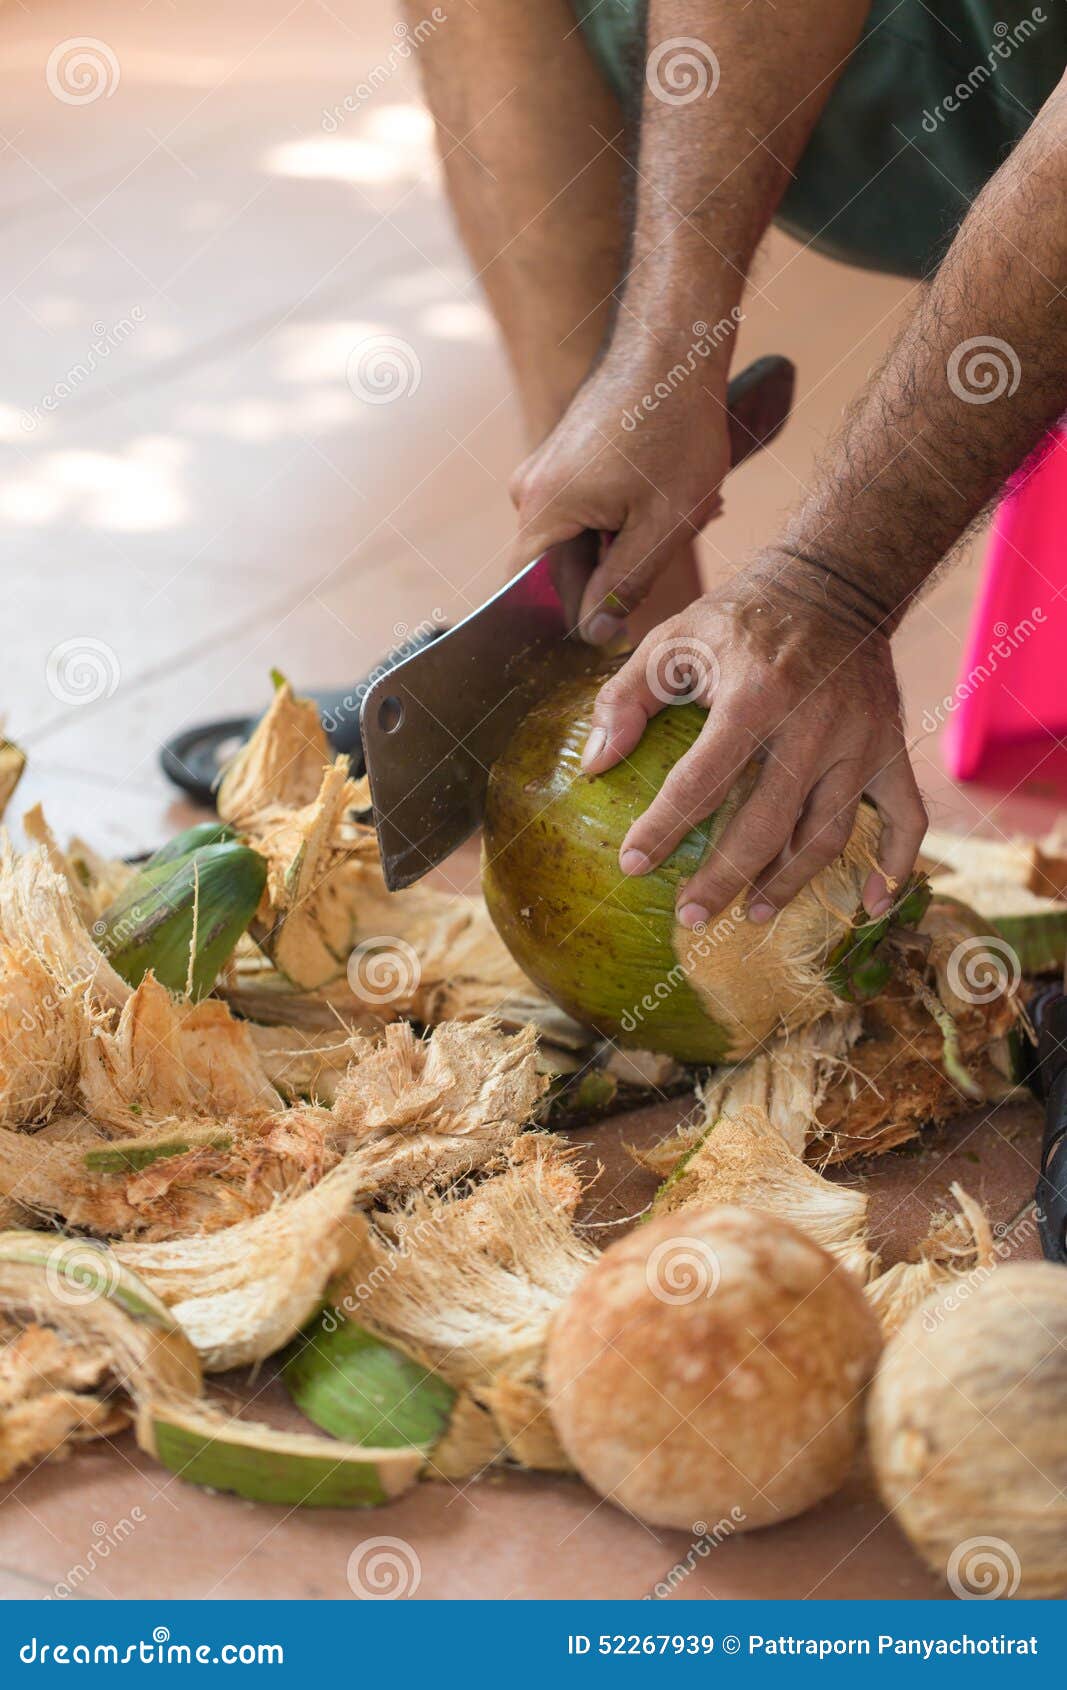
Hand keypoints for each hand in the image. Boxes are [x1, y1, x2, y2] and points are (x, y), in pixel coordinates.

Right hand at [508, 333, 732, 643]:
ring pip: (582, 535)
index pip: (534, 593)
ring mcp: (544, 469)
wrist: (676, 345)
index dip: (577, 616)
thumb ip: (624, 585)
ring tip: (674, 508)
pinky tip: (664, 491)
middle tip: (669, 540)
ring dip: (629, 537)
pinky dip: (627, 510)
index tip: (623, 618)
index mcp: (541, 510)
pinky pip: (587, 506)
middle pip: (561, 566)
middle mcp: (528, 490)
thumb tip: (595, 634)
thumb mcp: (663, 524)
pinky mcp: (564, 456)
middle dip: (617, 567)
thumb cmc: (675, 429)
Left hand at [581, 555, 926, 925]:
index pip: (701, 780)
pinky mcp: (891, 748)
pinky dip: (894, 867)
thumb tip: (596, 764)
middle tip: (690, 917)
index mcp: (754, 695)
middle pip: (767, 825)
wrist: (833, 581)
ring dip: (788, 883)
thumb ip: (626, 698)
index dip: (663, 828)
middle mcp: (814, 725)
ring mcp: (860, 742)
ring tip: (751, 912)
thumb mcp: (672, 638)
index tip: (632, 865)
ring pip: (827, 834)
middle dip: (724, 878)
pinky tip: (869, 907)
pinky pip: (906, 818)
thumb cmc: (741, 617)